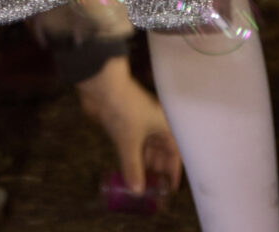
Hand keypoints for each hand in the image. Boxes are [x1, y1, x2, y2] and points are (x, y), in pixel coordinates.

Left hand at [76, 56, 182, 199]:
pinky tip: (129, 173)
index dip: (173, 171)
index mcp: (165, 125)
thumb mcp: (129, 142)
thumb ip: (133, 168)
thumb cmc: (125, 110)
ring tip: (142, 187)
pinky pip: (134, 147)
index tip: (170, 189)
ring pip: (147, 150)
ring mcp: (141, 125)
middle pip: (161, 152)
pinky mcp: (127, 125)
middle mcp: (156, 125)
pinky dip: (133, 159)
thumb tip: (137, 192)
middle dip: (158, 171)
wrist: (103, 85)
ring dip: (144, 167)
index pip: (175, 152)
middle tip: (154, 191)